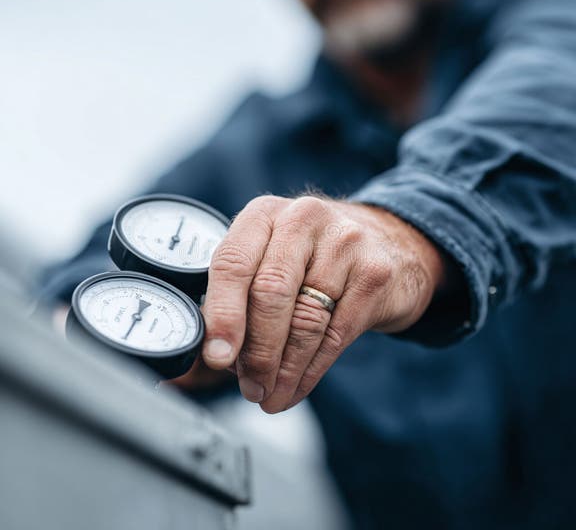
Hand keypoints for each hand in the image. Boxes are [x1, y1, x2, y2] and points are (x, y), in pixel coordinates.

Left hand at [201, 195, 445, 413]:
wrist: (381, 242)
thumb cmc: (311, 255)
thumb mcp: (269, 255)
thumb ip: (238, 294)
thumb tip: (212, 354)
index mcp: (263, 213)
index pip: (233, 263)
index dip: (223, 315)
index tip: (218, 357)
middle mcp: (303, 219)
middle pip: (270, 293)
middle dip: (257, 351)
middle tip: (250, 387)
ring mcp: (344, 242)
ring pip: (306, 320)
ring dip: (284, 370)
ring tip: (270, 395)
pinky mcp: (374, 273)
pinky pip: (336, 334)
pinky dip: (312, 370)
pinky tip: (298, 386)